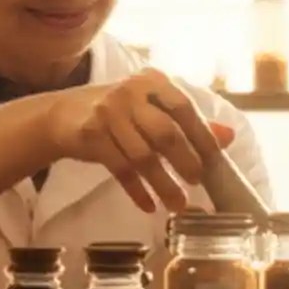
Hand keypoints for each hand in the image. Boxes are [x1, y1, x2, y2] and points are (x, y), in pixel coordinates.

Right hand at [45, 68, 235, 212]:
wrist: (60, 115)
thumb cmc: (115, 111)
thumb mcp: (150, 108)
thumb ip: (187, 121)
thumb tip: (228, 136)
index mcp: (151, 82)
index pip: (184, 107)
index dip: (202, 135)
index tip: (215, 161)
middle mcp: (130, 93)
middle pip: (164, 132)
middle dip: (185, 161)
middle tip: (197, 183)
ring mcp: (108, 113)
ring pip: (142, 155)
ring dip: (163, 184)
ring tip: (178, 205)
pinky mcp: (90, 136)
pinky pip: (120, 169)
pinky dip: (137, 190)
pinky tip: (149, 205)